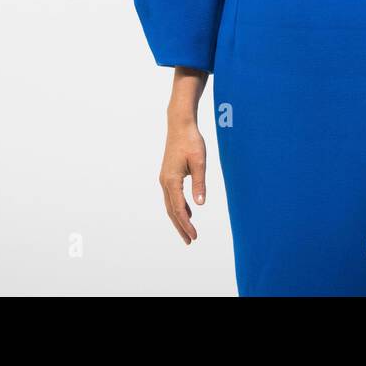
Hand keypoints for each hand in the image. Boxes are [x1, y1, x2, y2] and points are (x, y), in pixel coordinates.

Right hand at [159, 118, 207, 244]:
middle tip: (190, 241)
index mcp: (171, 180)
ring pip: (171, 204)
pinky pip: (172, 195)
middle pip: (172, 210)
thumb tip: (200, 204)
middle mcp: (165, 181)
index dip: (186, 224)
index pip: (179, 208)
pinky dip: (179, 206)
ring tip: (188, 231)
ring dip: (179, 218)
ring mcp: (165, 178)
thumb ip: (199, 184)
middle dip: (180, 226)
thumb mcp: (199, 162)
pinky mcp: (168, 174)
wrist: (180, 124)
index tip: (194, 236)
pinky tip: (188, 211)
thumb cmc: (191, 141)